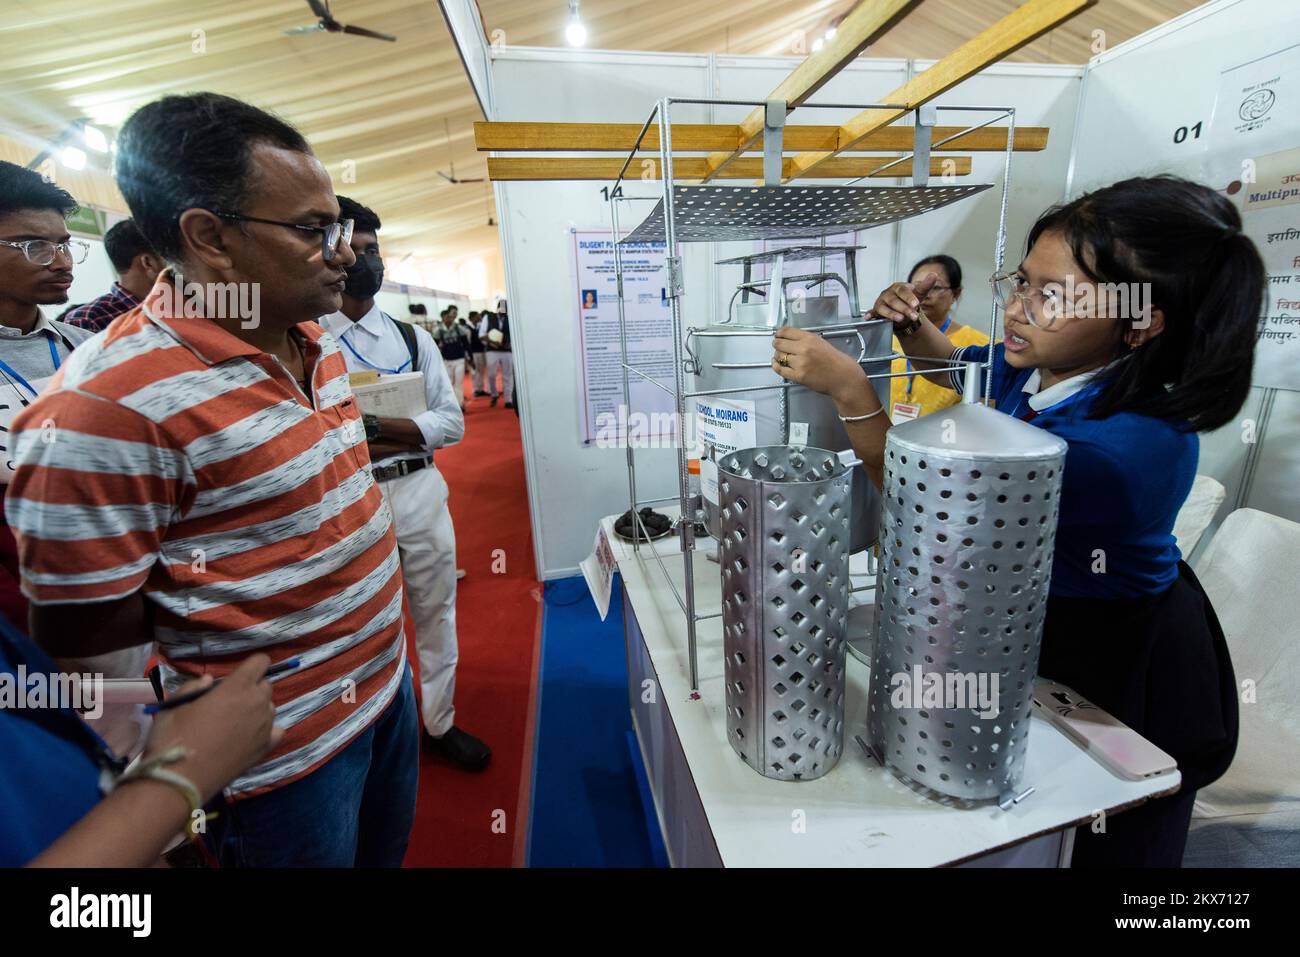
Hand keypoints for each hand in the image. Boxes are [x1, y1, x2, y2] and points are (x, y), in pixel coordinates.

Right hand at [142, 654, 281, 803]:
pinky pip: (277, 731)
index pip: (261, 662)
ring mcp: (265, 727)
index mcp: (237, 688)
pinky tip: (251, 737)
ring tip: (234, 724)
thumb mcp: (173, 705)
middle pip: (266, 686)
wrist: (179, 780)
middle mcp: (257, 703)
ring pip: (270, 708)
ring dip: (257, 710)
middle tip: (229, 703)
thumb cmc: (173, 738)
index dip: (252, 665)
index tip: (240, 675)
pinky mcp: (266, 749)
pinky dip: (268, 731)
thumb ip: (193, 687)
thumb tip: (209, 681)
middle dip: (252, 688)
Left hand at [771, 327, 866, 404]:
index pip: (786, 331)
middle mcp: (804, 349)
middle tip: (777, 346)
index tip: (777, 335)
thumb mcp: (822, 343)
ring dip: (777, 356)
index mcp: (810, 338)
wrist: (844, 377)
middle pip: (779, 343)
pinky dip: (776, 367)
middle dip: (777, 345)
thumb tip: (790, 338)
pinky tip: (777, 364)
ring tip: (780, 357)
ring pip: (779, 356)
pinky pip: (781, 370)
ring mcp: (801, 363)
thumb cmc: (836, 361)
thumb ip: (806, 340)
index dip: (779, 333)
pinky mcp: (799, 376)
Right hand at [872, 271, 939, 326]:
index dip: (909, 297)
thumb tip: (934, 275)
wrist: (902, 309)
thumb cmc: (910, 300)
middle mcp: (888, 293)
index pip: (903, 291)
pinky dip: (869, 315)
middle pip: (894, 301)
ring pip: (884, 308)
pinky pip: (872, 313)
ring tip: (900, 318)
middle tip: (913, 316)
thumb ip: (926, 285)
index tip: (916, 304)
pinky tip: (868, 317)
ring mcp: (881, 302)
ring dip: (892, 314)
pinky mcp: (876, 311)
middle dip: (904, 309)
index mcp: (898, 287)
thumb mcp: (920, 293)